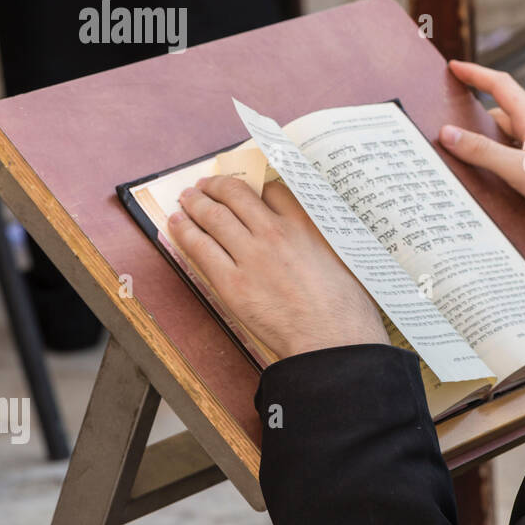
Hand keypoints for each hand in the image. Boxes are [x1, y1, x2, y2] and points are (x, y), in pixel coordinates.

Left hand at [169, 175, 388, 360]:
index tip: (249, 190)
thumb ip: (321, 239)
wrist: (332, 339)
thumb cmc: (346, 307)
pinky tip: (178, 223)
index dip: (257, 187)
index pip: (273, 190)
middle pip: (237, 195)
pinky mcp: (232, 283)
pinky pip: (200, 248)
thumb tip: (310, 235)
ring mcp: (251, 256)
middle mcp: (275, 233)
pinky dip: (185, 232)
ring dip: (196, 203)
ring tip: (188, 198)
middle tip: (207, 184)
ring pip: (214, 217)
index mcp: (306, 224)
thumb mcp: (344, 257)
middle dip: (217, 186)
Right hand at [439, 60, 524, 244]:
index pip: (501, 86)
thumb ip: (483, 152)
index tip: (454, 66)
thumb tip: (447, 133)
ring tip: (464, 159)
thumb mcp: (520, 169)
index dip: (476, 74)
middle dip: (475, 120)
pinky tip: (493, 182)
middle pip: (502, 116)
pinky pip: (520, 160)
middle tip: (449, 129)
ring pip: (510, 141)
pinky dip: (503, 164)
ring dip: (489, 146)